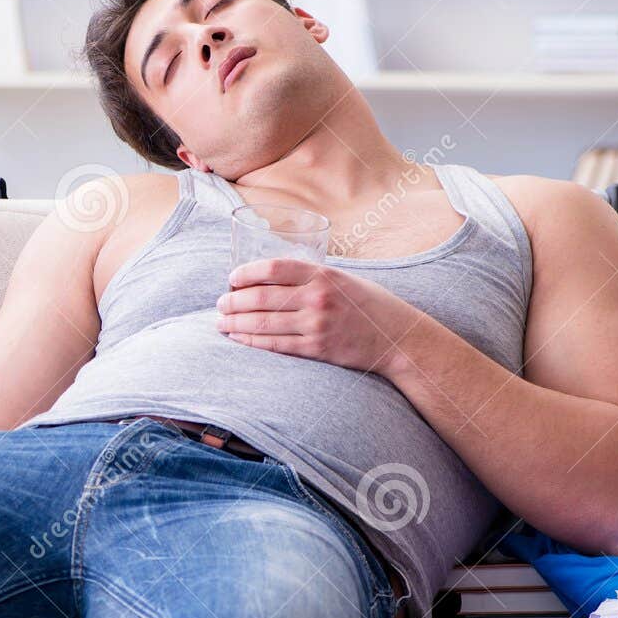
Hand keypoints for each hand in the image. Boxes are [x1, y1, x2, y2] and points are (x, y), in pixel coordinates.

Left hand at [215, 258, 421, 374]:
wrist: (398, 338)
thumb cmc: (368, 305)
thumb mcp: (342, 279)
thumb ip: (310, 277)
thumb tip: (268, 277)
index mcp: (323, 274)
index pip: (273, 268)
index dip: (246, 273)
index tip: (232, 277)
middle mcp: (318, 297)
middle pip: (261, 297)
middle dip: (233, 300)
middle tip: (220, 302)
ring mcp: (317, 325)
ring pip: (263, 322)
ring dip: (235, 322)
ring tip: (221, 321)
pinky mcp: (317, 349)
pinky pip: (275, 345)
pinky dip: (251, 340)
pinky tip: (238, 337)